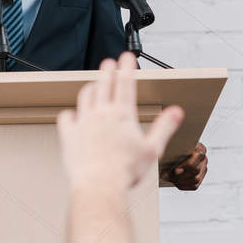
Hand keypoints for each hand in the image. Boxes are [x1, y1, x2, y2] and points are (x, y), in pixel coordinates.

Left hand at [57, 54, 184, 193]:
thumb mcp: (152, 148)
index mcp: (122, 115)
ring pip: (85, 96)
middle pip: (103, 83)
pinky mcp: (69, 135)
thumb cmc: (126, 171)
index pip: (125, 83)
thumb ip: (164, 127)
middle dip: (107, 70)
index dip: (126, 67)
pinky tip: (73, 114)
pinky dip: (70, 113)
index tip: (126, 56)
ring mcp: (83, 122)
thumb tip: (176, 111)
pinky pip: (66, 117)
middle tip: (109, 63)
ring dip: (91, 87)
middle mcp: (101, 114)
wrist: (99, 185)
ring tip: (94, 85)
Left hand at [161, 142, 207, 189]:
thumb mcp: (175, 145)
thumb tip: (165, 158)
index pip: (198, 156)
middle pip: (195, 170)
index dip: (187, 165)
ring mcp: (203, 169)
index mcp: (200, 148)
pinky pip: (194, 186)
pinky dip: (183, 185)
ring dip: (180, 181)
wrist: (176, 152)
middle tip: (167, 175)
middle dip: (180, 175)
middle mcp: (204, 159)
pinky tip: (174, 182)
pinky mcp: (200, 178)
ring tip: (169, 178)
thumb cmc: (175, 147)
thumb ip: (173, 150)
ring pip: (195, 179)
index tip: (175, 170)